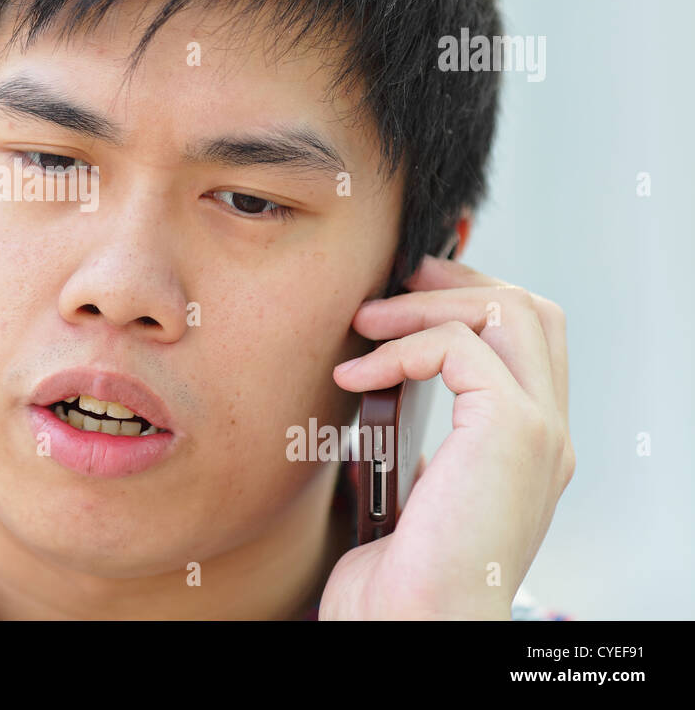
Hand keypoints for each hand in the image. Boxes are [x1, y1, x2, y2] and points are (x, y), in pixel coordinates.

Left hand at [319, 255, 573, 618]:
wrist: (414, 625)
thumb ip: (425, 444)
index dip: (473, 301)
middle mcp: (549, 435)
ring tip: (364, 321)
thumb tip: (387, 395)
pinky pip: (460, 347)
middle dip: (458, 281)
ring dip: (426, 304)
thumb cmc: (401, 575)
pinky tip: (355, 374)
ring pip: (506, 312)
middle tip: (395, 279)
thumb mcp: (417, 493)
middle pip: (530, 311)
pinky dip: (402, 346)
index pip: (529, 342)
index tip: (409, 293)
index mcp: (531, 448)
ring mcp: (539, 431)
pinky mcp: (511, 429)